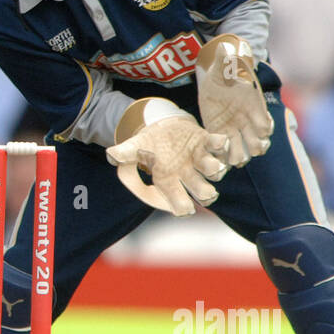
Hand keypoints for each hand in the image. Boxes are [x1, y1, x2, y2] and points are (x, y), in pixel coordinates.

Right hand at [106, 98, 229, 215]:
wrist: (160, 125)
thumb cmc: (146, 144)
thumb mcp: (132, 148)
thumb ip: (124, 154)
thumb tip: (112, 155)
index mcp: (169, 182)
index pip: (179, 204)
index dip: (183, 207)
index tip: (185, 207)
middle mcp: (188, 175)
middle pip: (203, 193)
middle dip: (206, 194)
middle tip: (208, 191)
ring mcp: (199, 159)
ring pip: (215, 172)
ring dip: (216, 170)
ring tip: (214, 165)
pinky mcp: (207, 142)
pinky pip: (218, 146)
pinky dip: (221, 145)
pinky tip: (219, 141)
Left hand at [194, 35, 273, 167]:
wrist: (213, 81)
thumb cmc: (223, 72)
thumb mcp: (223, 66)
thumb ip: (227, 60)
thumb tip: (226, 47)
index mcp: (254, 107)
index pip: (266, 125)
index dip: (263, 131)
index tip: (256, 131)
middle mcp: (248, 122)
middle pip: (259, 144)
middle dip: (253, 149)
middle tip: (242, 150)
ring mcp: (235, 130)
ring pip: (244, 152)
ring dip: (238, 157)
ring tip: (228, 158)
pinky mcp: (220, 135)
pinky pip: (225, 152)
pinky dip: (223, 156)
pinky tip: (215, 154)